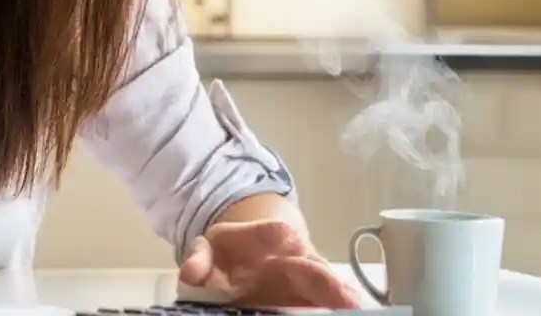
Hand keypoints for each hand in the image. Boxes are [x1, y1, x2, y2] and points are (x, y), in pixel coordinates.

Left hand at [178, 220, 361, 309]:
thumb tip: (190, 272)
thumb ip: (199, 259)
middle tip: (340, 295)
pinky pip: (330, 301)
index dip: (278, 238)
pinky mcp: (314, 297)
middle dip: (323, 278)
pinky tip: (345, 313)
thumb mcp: (209, 251)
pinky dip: (336, 306)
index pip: (275, 233)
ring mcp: (308, 278)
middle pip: (311, 264)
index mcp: (263, 238)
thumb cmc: (227, 257)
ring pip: (327, 284)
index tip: (287, 242)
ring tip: (349, 307)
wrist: (247, 262)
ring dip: (337, 296)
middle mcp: (292, 256)